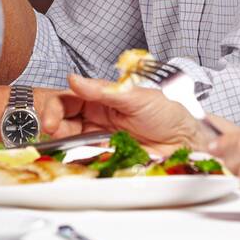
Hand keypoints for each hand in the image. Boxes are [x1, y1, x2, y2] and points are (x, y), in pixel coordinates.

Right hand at [43, 74, 218, 154]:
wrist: (188, 142)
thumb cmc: (169, 113)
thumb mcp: (137, 97)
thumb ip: (104, 91)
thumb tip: (75, 80)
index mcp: (102, 99)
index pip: (68, 100)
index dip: (54, 108)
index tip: (51, 120)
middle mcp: (98, 118)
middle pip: (64, 122)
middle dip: (53, 127)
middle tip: (53, 134)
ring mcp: (102, 139)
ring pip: (71, 141)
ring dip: (62, 144)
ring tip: (63, 147)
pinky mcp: (108, 159)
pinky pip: (86, 159)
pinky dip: (77, 160)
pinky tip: (77, 159)